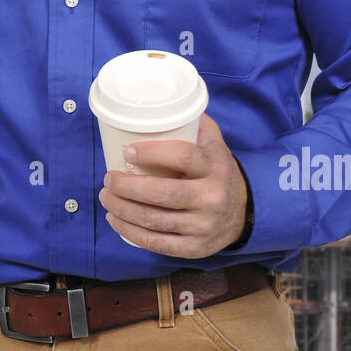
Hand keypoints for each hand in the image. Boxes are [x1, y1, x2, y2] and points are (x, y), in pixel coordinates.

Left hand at [97, 112, 248, 257]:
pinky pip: (157, 243)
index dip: (151, 153)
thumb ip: (193, 122)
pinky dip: (130, 232)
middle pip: (161, 193)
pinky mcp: (196, 248)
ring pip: (153, 220)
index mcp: (214, 166)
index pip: (181, 156)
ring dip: (121, 209)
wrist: (244, 212)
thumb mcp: (214, 143)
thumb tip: (162, 102)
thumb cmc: (217, 171)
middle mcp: (212, 198)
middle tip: (108, 179)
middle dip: (126, 187)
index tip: (126, 151)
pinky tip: (116, 220)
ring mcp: (204, 226)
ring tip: (106, 197)